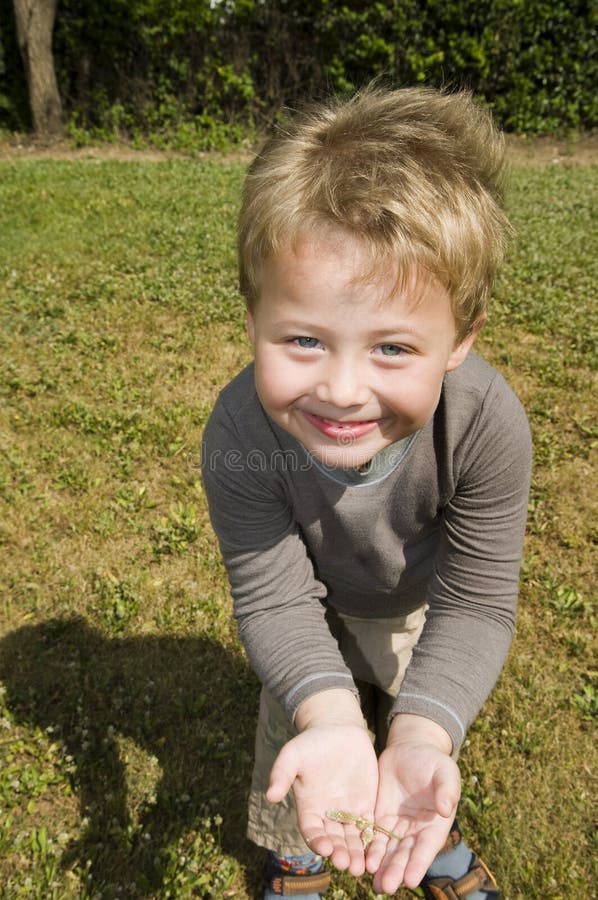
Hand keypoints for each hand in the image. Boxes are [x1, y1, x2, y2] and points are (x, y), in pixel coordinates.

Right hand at [265, 690, 378, 876]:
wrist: (337, 730)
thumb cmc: (311, 743)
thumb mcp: (293, 754)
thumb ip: (281, 773)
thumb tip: (270, 795)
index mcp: (309, 807)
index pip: (311, 831)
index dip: (316, 840)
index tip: (324, 848)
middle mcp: (328, 815)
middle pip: (334, 840)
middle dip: (340, 853)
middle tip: (348, 865)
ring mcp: (348, 812)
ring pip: (353, 838)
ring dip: (357, 853)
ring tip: (362, 867)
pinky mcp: (366, 806)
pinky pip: (370, 826)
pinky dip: (374, 839)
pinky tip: (380, 850)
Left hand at [365, 715, 460, 893]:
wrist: (410, 748)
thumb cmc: (432, 761)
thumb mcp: (444, 771)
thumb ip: (447, 789)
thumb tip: (446, 809)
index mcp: (434, 824)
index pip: (426, 847)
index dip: (418, 863)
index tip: (410, 879)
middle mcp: (415, 830)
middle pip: (404, 854)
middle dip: (395, 870)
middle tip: (386, 887)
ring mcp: (396, 825)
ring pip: (388, 850)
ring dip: (380, 866)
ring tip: (373, 882)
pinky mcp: (380, 817)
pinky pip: (373, 835)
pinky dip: (368, 849)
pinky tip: (361, 861)